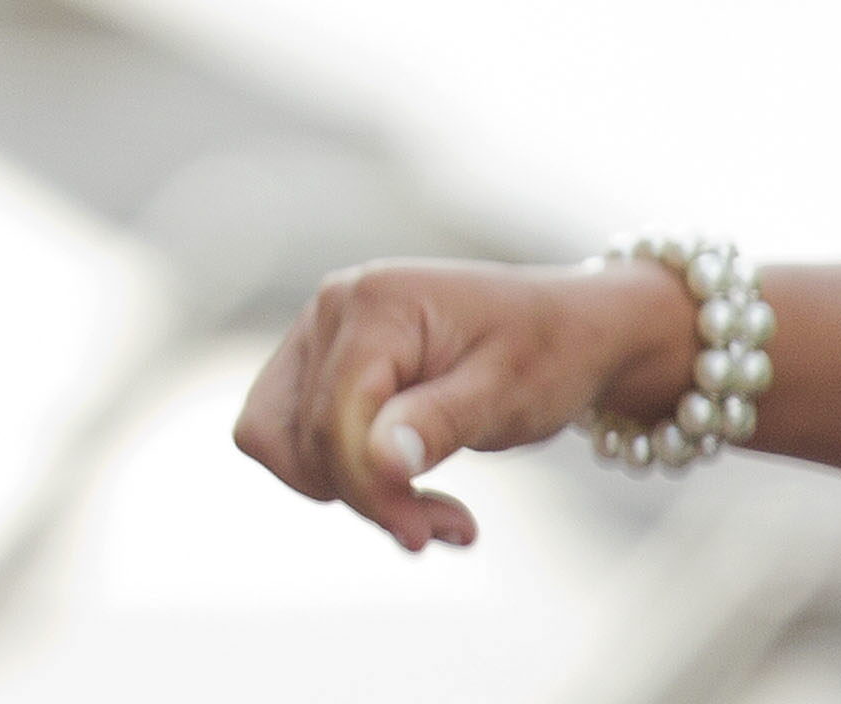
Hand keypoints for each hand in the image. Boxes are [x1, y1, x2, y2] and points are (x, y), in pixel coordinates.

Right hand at [235, 256, 690, 552]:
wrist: (562, 328)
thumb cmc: (545, 354)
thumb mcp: (509, 393)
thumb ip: (440, 422)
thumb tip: (380, 461)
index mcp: (376, 303)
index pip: (336, 415)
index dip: (369, 487)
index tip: (425, 536)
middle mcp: (330, 308)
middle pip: (305, 433)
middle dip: (370, 494)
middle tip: (447, 526)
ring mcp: (316, 332)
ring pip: (279, 435)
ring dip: (347, 488)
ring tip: (428, 509)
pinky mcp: (316, 361)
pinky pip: (289, 431)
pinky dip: (336, 470)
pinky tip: (398, 484)